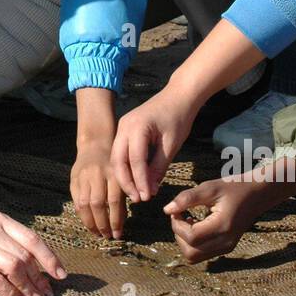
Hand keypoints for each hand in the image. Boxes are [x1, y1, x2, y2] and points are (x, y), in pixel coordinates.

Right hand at [0, 189, 67, 295]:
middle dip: (41, 277)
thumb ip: (8, 243)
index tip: (61, 275)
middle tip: (47, 294)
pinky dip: (10, 293)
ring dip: (29, 287)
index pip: (33, 239)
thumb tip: (37, 268)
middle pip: (26, 256)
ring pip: (15, 268)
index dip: (50, 258)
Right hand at [70, 139, 126, 239]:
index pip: (114, 201)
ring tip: (97, 233)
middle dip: (102, 224)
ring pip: (84, 203)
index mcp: (113, 173)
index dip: (116, 220)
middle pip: (98, 203)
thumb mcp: (122, 176)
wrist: (94, 146)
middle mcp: (97, 174)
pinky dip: (81, 215)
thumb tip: (121, 223)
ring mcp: (83, 176)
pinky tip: (88, 223)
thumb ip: (123, 196)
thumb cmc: (113, 165)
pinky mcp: (73, 179)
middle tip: (107, 236)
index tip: (118, 234)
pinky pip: (76, 200)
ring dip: (90, 222)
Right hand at [110, 88, 196, 203]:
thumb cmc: (178, 117)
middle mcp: (124, 127)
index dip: (140, 181)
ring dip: (125, 176)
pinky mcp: (125, 130)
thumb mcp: (171, 144)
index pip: (134, 160)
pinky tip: (135, 179)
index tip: (147, 197)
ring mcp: (122, 127)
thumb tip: (150, 189)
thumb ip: (159, 167)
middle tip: (138, 199)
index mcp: (136, 127)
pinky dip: (126, 167)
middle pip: (118, 160)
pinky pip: (121, 152)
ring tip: (137, 193)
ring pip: (117, 158)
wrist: (178, 96)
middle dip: (126, 182)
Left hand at [164, 174, 272, 262]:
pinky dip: (193, 243)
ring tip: (189, 220)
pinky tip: (197, 224)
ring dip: (185, 241)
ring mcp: (227, 247)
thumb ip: (187, 198)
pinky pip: (201, 254)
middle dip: (179, 235)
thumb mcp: (209, 188)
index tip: (177, 209)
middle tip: (181, 216)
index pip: (191, 237)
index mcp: (223, 227)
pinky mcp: (225, 248)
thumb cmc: (233, 187)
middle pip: (190, 252)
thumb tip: (167, 210)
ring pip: (194, 257)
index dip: (177, 224)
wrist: (257, 194)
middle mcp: (226, 242)